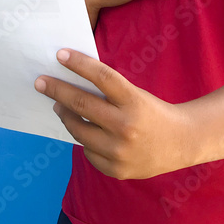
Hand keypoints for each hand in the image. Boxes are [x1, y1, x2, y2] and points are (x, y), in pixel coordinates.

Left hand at [35, 48, 192, 178]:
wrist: (182, 142)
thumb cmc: (154, 112)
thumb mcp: (136, 95)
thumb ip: (109, 92)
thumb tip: (72, 82)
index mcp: (134, 101)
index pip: (102, 77)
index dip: (79, 64)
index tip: (60, 54)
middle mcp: (126, 126)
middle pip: (82, 105)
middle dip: (57, 91)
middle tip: (41, 82)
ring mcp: (119, 151)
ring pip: (78, 130)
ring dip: (64, 115)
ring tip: (58, 106)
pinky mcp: (116, 169)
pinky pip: (88, 151)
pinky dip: (83, 139)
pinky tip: (84, 131)